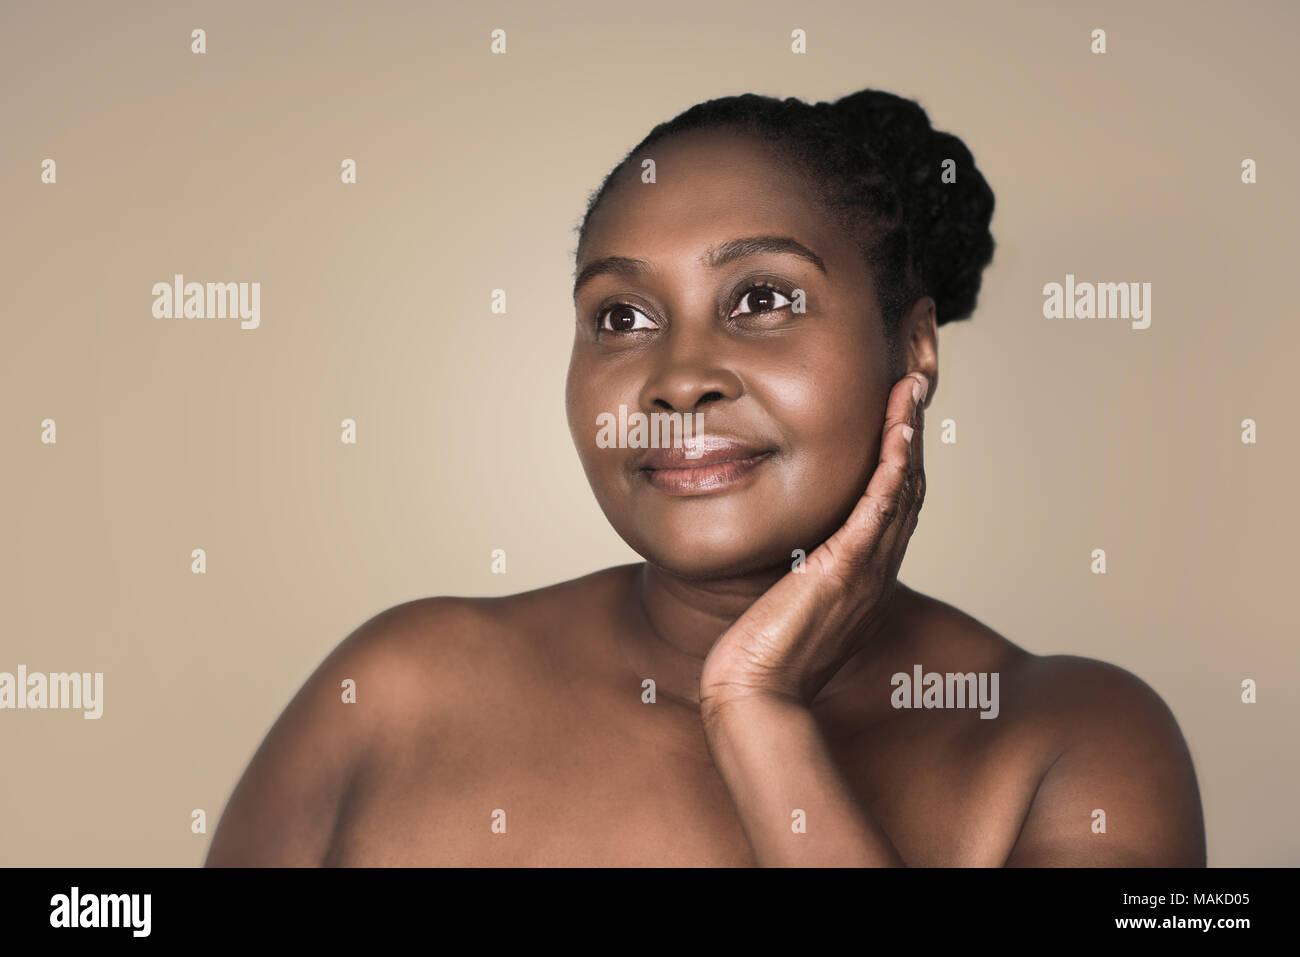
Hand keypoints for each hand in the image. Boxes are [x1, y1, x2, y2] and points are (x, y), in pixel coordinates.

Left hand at [699, 371, 928, 712]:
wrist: (754, 694)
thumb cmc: (760, 656)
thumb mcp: (786, 600)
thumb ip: (795, 571)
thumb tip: (785, 551)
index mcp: (863, 574)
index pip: (891, 502)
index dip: (898, 454)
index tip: (894, 411)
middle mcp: (874, 568)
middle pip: (906, 487)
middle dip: (910, 432)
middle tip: (912, 384)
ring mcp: (866, 569)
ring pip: (901, 489)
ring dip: (908, 436)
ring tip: (910, 390)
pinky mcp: (846, 570)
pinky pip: (880, 508)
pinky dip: (892, 467)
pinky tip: (897, 433)